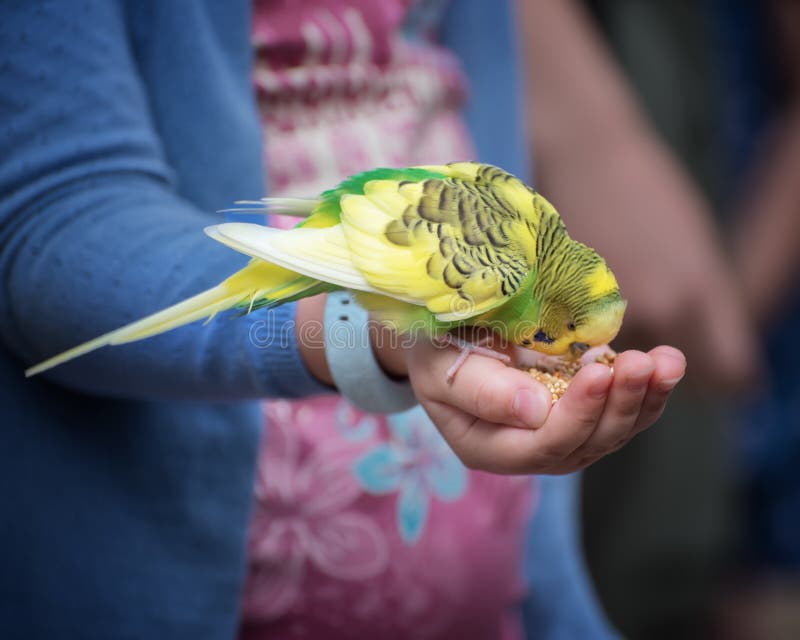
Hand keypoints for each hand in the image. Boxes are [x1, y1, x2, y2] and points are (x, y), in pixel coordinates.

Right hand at [404, 340, 684, 474]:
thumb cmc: (432, 348)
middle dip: (619, 405)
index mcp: (487, 447)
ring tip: (668, 361)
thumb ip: (481, 391)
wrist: (439, 334)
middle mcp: (527, 450)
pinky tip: (667, 363)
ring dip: (643, 399)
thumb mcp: (440, 365)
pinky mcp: (578, 408)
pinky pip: (618, 411)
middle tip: (643, 362)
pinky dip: (646, 390)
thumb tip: (536, 412)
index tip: (598, 372)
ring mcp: (557, 432)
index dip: (575, 416)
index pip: (541, 446)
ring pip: (611, 432)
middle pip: (585, 444)